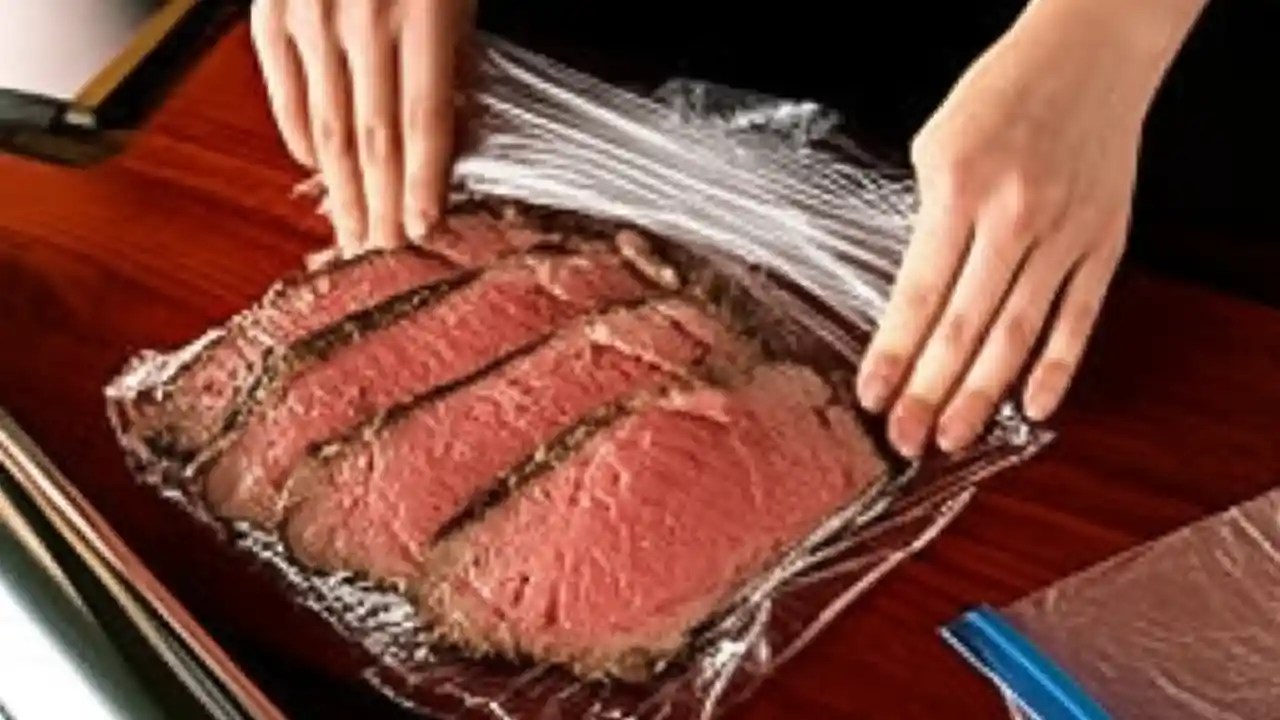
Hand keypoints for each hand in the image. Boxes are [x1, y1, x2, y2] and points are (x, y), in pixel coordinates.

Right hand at [251, 0, 473, 254]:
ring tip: (352, 237)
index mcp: (421, 12)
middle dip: (380, 207)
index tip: (425, 232)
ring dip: (341, 190)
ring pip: (324, 125)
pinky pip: (283, 89)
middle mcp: (358, 17)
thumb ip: (453, 58)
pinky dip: (299, 136)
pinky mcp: (270, 10)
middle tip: (384, 261)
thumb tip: (451, 140)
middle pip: (370, 137)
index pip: (422, 120)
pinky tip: (315, 171)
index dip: (423, 183)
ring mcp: (307, 15)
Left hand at [856, 0, 1206, 455]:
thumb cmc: (1003, 95)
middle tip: (906, 439)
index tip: (872, 396)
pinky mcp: (1105, 243)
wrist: (1090, 56)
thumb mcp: (938, 145)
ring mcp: (1066, 234)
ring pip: (1018, 332)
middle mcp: (1014, 217)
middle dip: (930, 391)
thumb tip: (915, 300)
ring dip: (982, 394)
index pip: (918, 293)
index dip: (893, 352)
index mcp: (960, 189)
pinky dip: (1058, 366)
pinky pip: (1080, 317)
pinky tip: (1032, 408)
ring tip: (953, 436)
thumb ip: (927, 222)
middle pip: (964, 326)